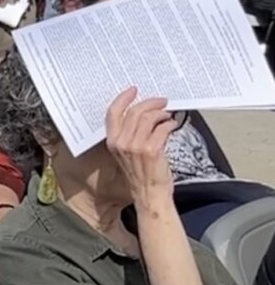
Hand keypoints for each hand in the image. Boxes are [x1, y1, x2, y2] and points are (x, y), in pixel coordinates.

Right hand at [101, 87, 176, 205]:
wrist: (149, 193)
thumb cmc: (141, 174)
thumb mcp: (126, 152)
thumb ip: (129, 134)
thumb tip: (144, 113)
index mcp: (112, 141)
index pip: (113, 113)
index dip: (123, 99)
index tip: (133, 90)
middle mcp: (122, 143)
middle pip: (134, 112)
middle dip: (150, 103)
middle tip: (161, 101)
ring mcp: (136, 146)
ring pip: (148, 117)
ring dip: (161, 113)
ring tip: (167, 115)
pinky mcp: (152, 150)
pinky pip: (162, 128)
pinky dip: (169, 124)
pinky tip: (171, 125)